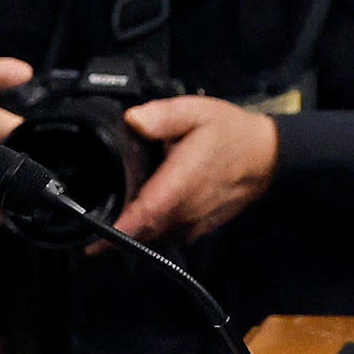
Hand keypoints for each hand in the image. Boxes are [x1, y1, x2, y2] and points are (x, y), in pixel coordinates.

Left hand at [108, 93, 279, 243]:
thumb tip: (131, 120)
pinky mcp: (197, 230)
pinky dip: (148, 234)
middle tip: (86, 229)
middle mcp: (186, 210)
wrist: (267, 157)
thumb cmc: (230, 133)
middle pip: (142, 232)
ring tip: (103, 229)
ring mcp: (193, 224)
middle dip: (112, 236)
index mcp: (182, 182)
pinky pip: (166, 238)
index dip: (118, 230)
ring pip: (153, 238)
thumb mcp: (196, 111)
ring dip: (129, 236)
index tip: (92, 242)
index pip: (146, 214)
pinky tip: (136, 221)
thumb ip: (162, 115)